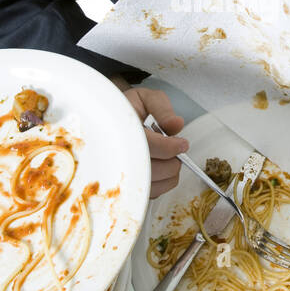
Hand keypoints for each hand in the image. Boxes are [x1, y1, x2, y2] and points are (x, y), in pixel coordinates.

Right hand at [116, 83, 189, 201]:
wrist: (107, 120)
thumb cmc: (127, 109)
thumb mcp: (144, 98)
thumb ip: (162, 108)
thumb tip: (176, 124)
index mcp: (118, 129)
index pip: (146, 146)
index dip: (168, 147)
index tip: (182, 144)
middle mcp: (113, 155)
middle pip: (151, 169)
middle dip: (172, 161)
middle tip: (177, 150)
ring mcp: (117, 174)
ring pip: (153, 184)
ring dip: (169, 173)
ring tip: (168, 158)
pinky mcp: (125, 187)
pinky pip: (150, 193)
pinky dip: (163, 182)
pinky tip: (161, 167)